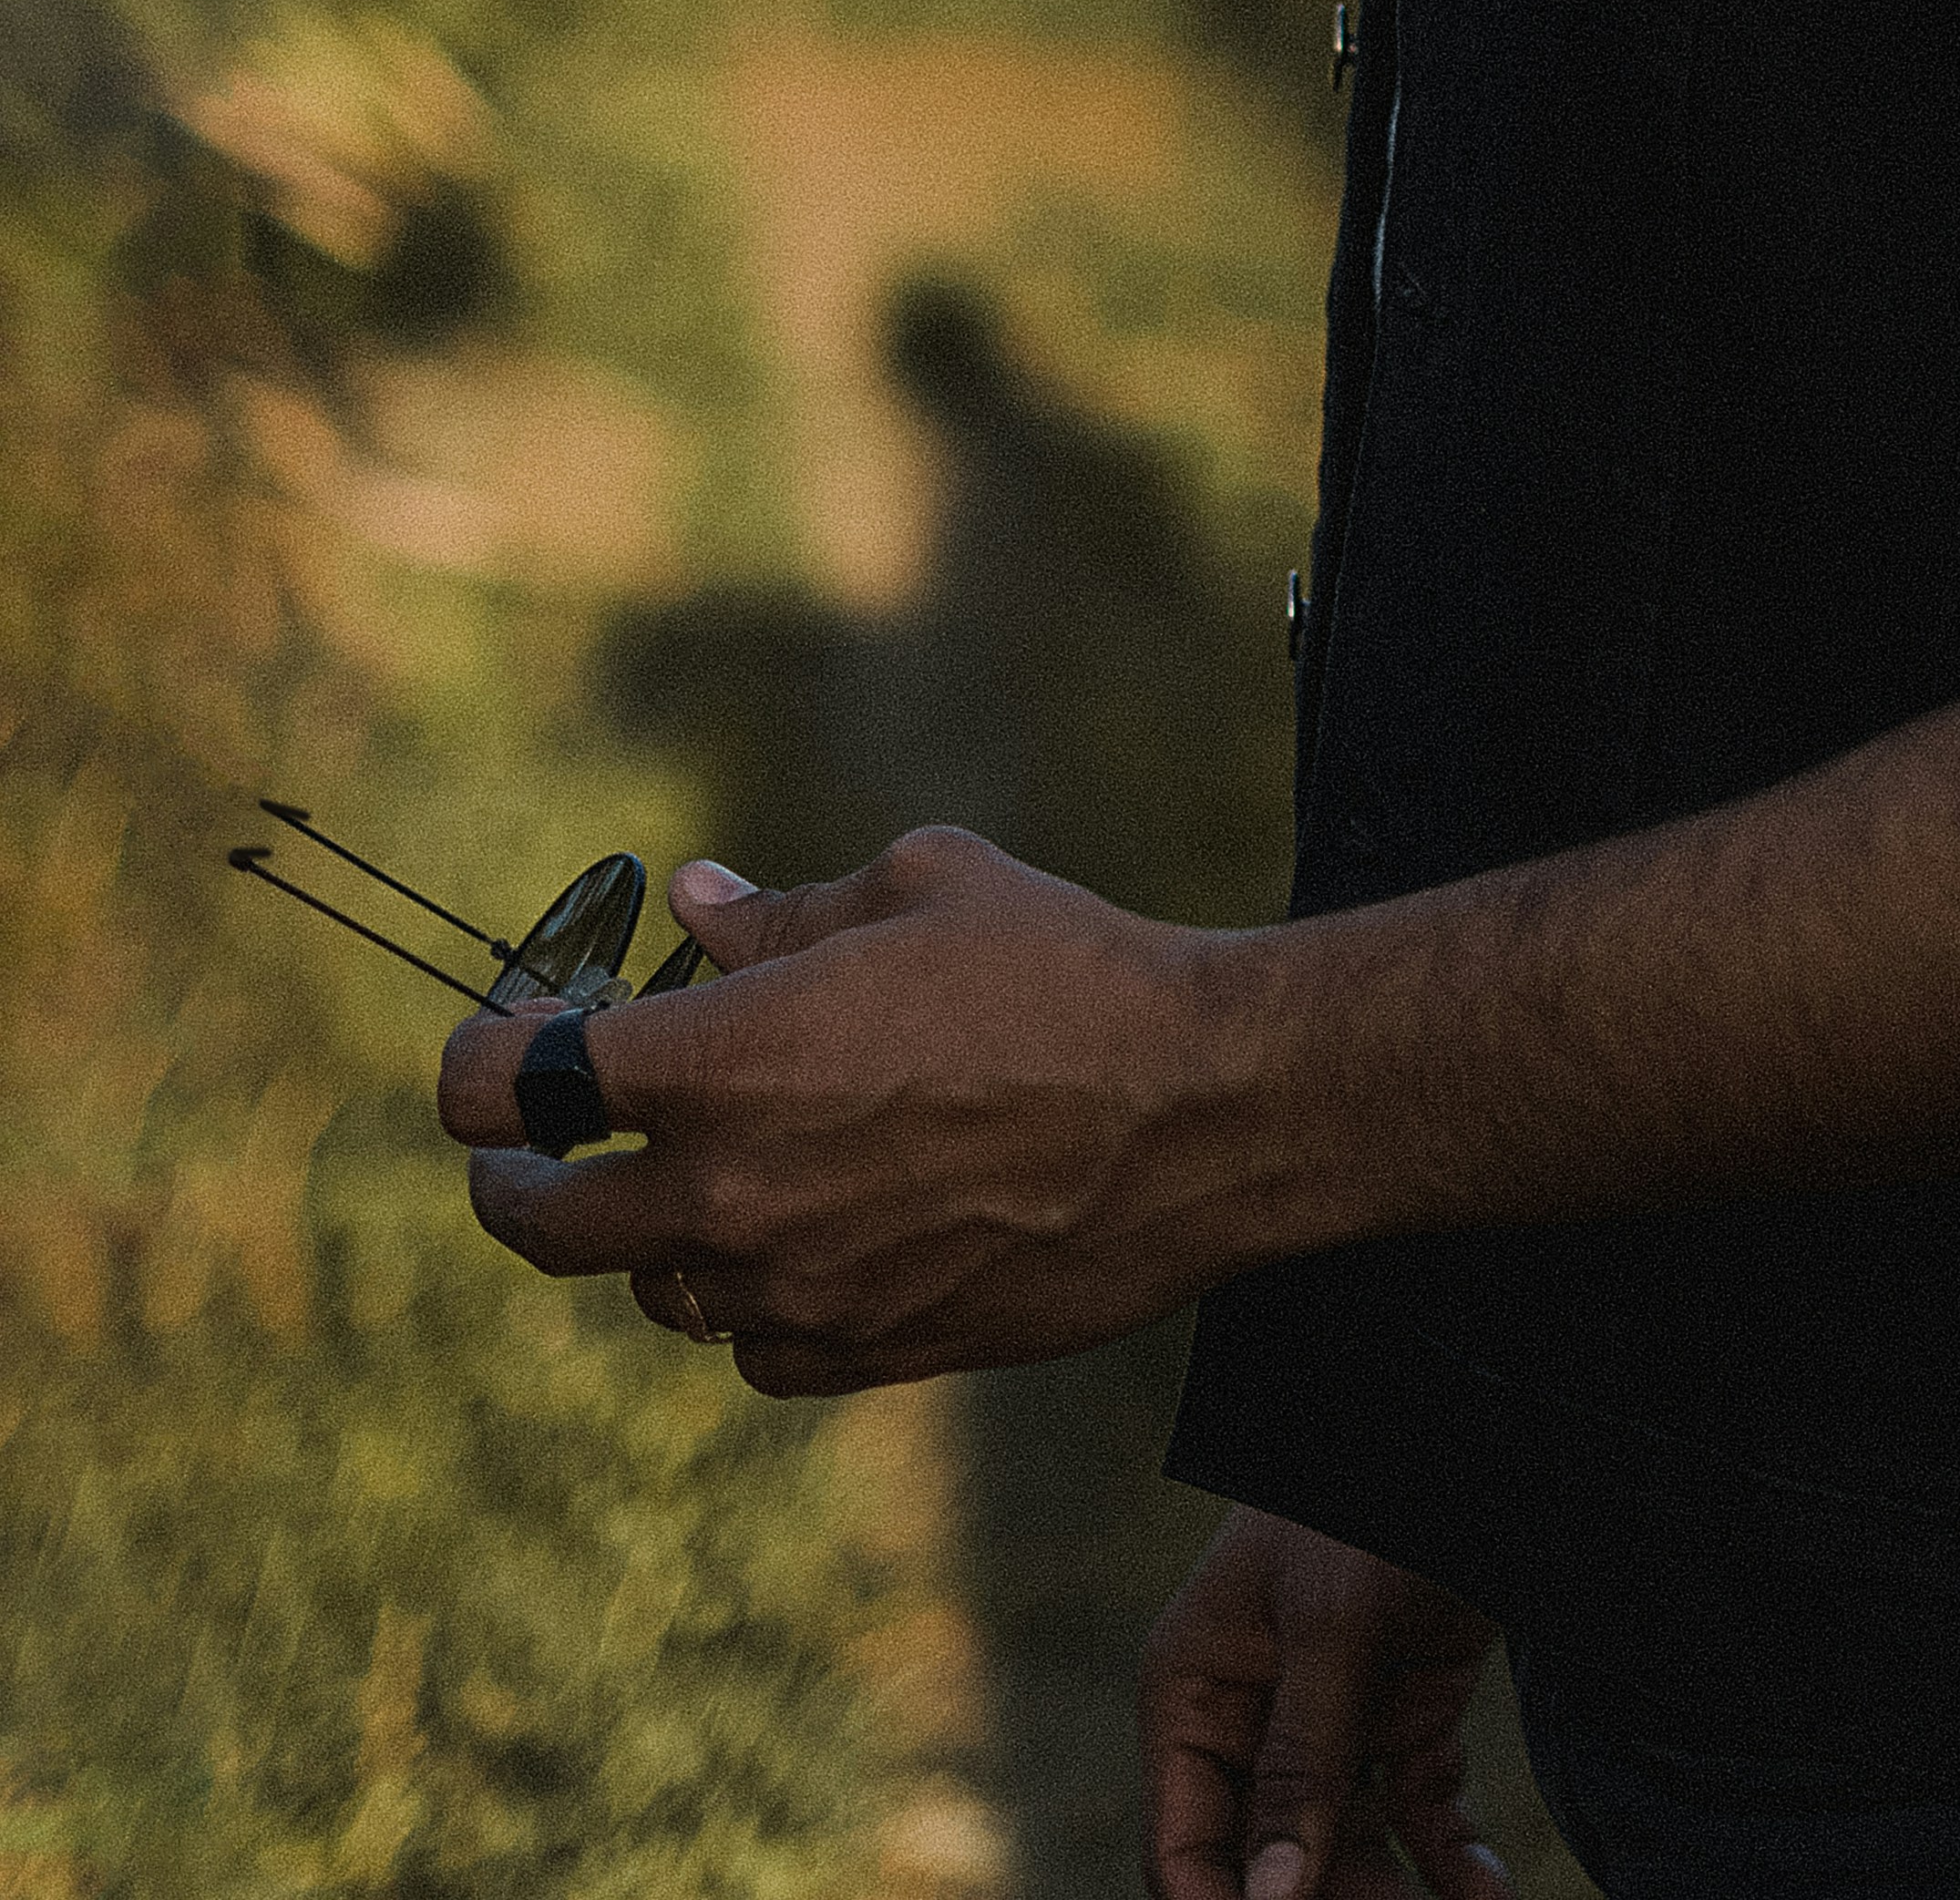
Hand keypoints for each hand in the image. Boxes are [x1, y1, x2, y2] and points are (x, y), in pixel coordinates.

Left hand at [434, 825, 1247, 1392]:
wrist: (1197, 1113)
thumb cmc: (1061, 971)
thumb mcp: (918, 886)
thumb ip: (783, 913)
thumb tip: (695, 905)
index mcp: (714, 1060)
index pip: (506, 1083)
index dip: (480, 1059)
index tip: (494, 1050)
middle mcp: (724, 1190)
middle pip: (539, 1220)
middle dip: (513, 1176)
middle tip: (527, 1149)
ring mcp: (787, 1289)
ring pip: (652, 1287)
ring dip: (657, 1233)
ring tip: (707, 1174)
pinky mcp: (859, 1354)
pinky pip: (749, 1348)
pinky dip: (749, 1300)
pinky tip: (798, 1242)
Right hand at [1141, 1515, 1510, 1899]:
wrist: (1467, 1416)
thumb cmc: (1371, 1500)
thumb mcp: (1332, 1627)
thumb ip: (1299, 1765)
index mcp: (1195, 1691)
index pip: (1183, 1846)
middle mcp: (1253, 1718)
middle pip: (1271, 1863)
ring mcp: (1331, 1720)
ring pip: (1349, 1852)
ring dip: (1397, 1898)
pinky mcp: (1405, 1713)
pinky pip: (1417, 1812)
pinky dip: (1453, 1861)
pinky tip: (1488, 1894)